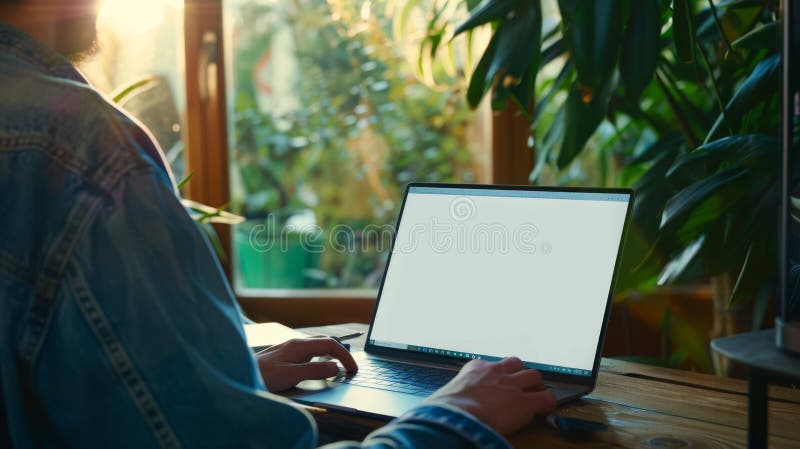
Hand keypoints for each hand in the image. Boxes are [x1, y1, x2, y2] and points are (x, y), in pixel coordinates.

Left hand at [256, 338, 357, 391]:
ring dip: (331, 355)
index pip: (330, 344)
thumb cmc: (262, 375)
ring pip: (317, 347)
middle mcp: (295, 344)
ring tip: (339, 368)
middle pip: (325, 342)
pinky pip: (309, 353)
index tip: (352, 369)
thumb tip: (335, 368)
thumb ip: (314, 371)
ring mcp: (290, 349)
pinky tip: (318, 368)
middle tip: (349, 368)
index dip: (345, 355)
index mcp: (299, 345)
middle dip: (340, 353)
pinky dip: (320, 358)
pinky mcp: (285, 356)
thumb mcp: (291, 375)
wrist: (239, 373)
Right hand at [425, 357, 555, 434]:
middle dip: (519, 374)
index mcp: (474, 368)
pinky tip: (545, 410)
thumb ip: (452, 395)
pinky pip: (546, 398)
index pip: (490, 364)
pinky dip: (548, 403)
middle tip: (520, 387)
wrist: (455, 416)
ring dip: (536, 386)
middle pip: (516, 363)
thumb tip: (441, 406)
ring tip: (534, 397)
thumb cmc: (444, 409)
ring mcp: (512, 385)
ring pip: (534, 375)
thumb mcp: (445, 395)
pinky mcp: (524, 402)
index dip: (497, 374)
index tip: (497, 381)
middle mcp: (495, 372)